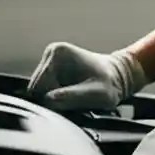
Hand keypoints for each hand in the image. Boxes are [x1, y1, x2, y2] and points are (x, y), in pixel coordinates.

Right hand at [26, 42, 147, 110]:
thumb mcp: (96, 94)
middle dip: (53, 99)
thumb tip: (48, 100)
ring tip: (75, 95)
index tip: (72, 100)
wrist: (117, 77)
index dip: (53, 100)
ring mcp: (49, 62)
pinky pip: (44, 91)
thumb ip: (72, 97)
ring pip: (40, 92)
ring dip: (55, 99)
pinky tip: (72, 94)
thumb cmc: (110, 83)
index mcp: (58, 53)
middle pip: (37, 90)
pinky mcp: (51, 71)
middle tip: (75, 99)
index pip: (39, 87)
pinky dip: (57, 97)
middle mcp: (50, 54)